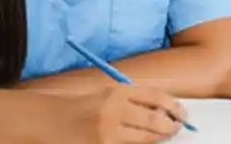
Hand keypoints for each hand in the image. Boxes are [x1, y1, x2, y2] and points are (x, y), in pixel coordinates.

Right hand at [54, 86, 185, 142]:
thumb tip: (166, 112)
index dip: (174, 106)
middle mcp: (113, 111)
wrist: (47, 122)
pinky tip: (139, 143)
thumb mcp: (108, 95)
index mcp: (118, 92)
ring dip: (156, 139)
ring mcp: (106, 133)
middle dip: (169, 127)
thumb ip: (134, 101)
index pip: (157, 97)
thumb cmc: (83, 108)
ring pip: (144, 139)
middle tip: (175, 129)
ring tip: (161, 137)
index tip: (183, 114)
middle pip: (154, 121)